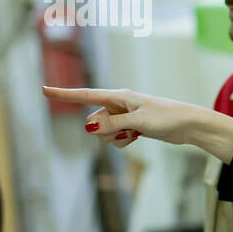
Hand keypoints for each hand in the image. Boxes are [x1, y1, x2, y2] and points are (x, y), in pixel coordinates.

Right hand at [42, 86, 195, 147]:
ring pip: (104, 131)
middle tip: (128, 131)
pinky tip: (136, 138)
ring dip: (114, 138)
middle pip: (95, 120)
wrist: (188, 124)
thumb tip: (89, 126)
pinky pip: (115, 137)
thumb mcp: (138, 122)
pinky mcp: (130, 126)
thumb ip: (113, 124)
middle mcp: (118, 104)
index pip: (86, 95)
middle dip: (104, 130)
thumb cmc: (167, 117)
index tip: (44, 89)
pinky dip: (122, 141)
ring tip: (135, 135)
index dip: (64, 94)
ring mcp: (124, 116)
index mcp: (119, 96)